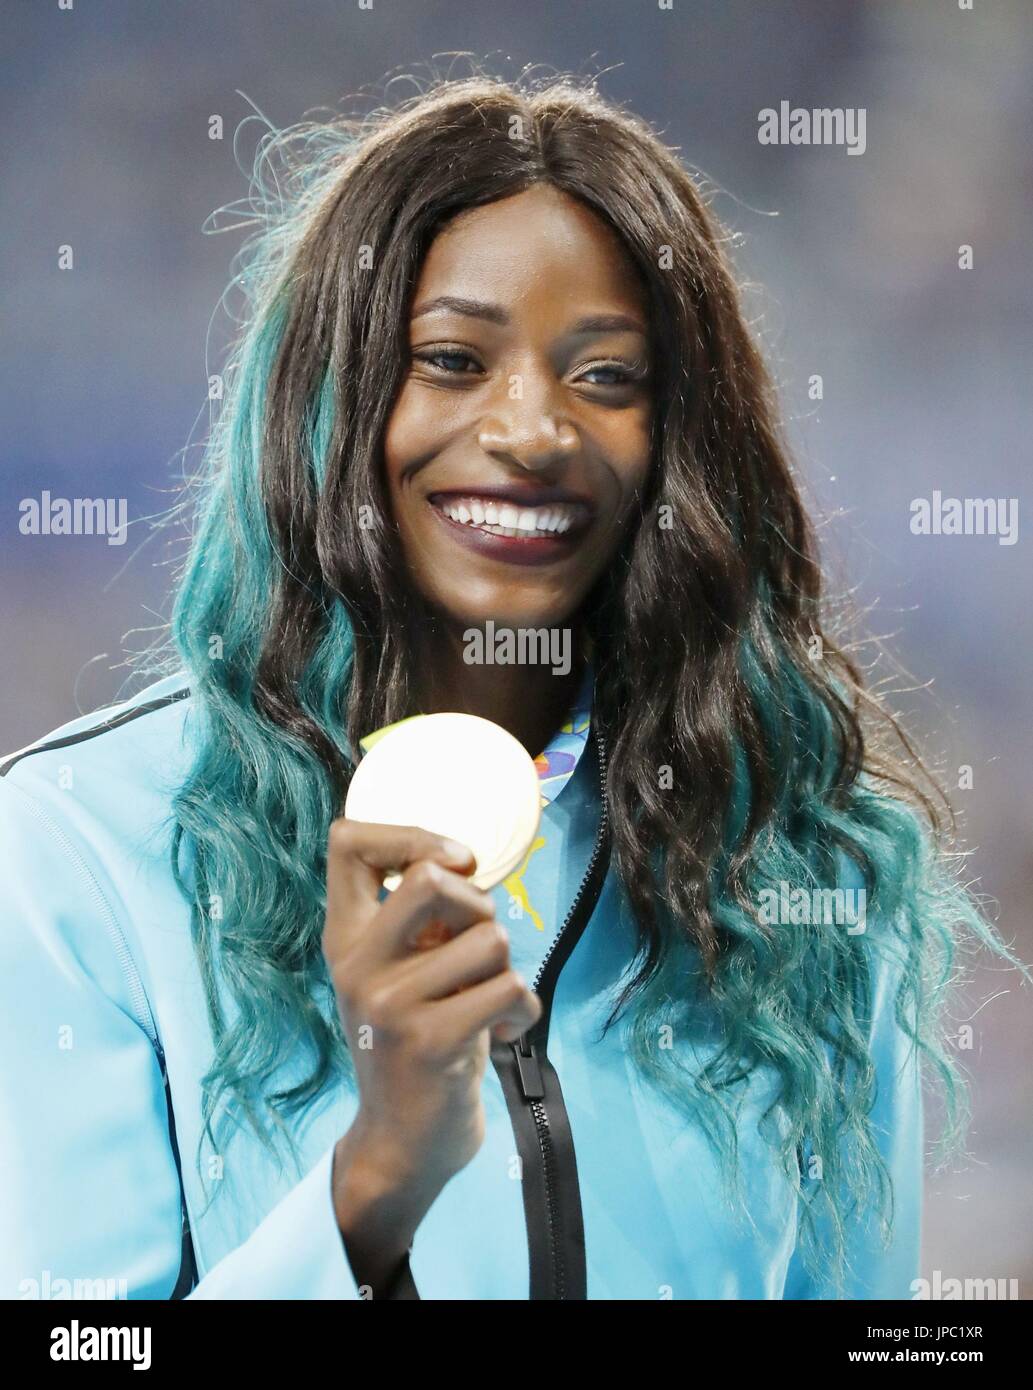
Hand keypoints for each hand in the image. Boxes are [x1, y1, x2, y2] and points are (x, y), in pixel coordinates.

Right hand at [322, 819, 541, 1285]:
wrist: (403, 1143)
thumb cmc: (417, 1040)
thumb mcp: (397, 971)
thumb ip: (417, 919)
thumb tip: (463, 860)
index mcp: (345, 937)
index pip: (347, 843)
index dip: (411, 835)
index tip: (452, 865)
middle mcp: (357, 964)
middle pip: (430, 878)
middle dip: (479, 905)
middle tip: (477, 949)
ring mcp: (389, 1004)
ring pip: (491, 938)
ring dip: (507, 970)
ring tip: (485, 1003)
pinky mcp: (429, 1042)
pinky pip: (510, 988)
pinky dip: (523, 1010)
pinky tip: (500, 1034)